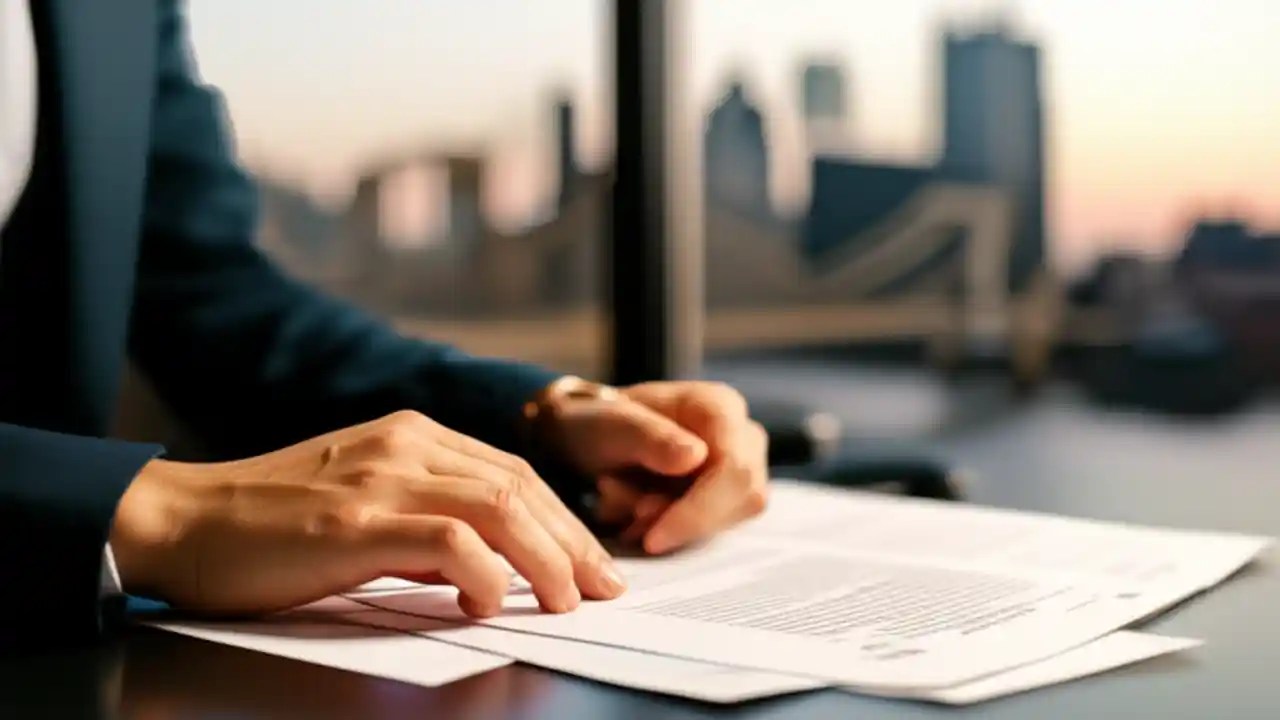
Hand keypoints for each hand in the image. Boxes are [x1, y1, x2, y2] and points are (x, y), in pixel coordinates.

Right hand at [110, 411, 624, 617]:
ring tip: (568, 602)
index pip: (514, 474)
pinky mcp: (356, 518)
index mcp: (413, 437)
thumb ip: (424, 530)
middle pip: (521, 486)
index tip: (591, 566)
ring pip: (499, 505)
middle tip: (603, 589)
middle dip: (572, 542)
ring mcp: (382, 476)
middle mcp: (407, 444)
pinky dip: (484, 573)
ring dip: (547, 558)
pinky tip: (489, 602)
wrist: (184, 523)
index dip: (563, 521)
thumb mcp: (365, 514)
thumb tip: (481, 568)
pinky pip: (449, 539)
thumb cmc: (270, 528)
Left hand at [542, 381, 768, 554]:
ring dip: (666, 525)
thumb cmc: (603, 424)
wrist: (593, 440)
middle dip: (680, 520)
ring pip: (724, 522)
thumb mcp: (611, 425)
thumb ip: (650, 437)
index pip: (735, 468)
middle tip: (627, 516)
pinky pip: (708, 532)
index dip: (700, 510)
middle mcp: (742, 438)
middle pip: (741, 499)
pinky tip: (632, 513)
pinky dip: (666, 531)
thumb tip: (695, 456)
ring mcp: (738, 472)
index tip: (654, 538)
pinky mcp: (726, 501)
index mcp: (721, 406)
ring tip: (620, 501)